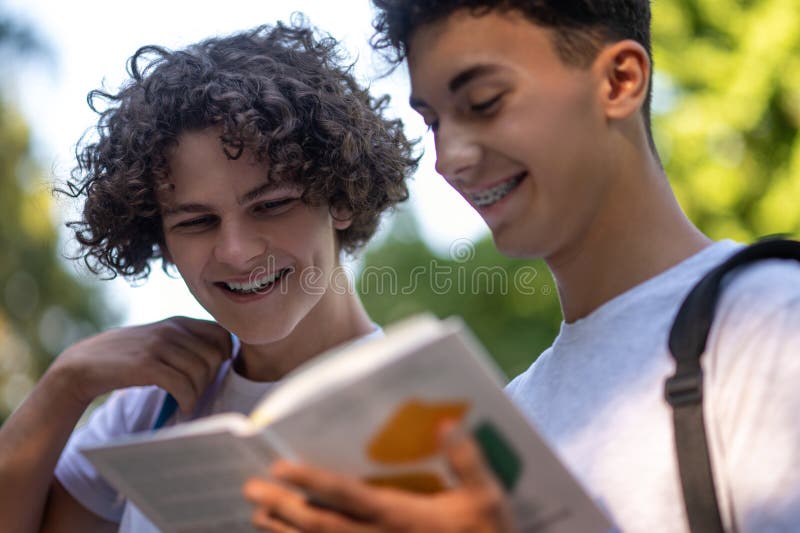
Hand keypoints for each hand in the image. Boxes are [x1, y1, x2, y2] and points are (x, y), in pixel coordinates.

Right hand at [48, 316, 230, 411]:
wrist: (83, 364)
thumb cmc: (128, 357)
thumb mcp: (159, 340)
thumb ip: (186, 341)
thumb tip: (225, 354)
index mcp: (178, 321)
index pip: (222, 333)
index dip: (225, 354)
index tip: (214, 371)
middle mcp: (171, 329)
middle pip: (214, 356)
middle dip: (212, 378)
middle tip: (198, 391)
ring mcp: (158, 346)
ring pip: (200, 372)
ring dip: (199, 392)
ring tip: (189, 401)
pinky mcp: (146, 365)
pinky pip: (182, 385)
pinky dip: (188, 400)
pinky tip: (184, 407)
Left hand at [243, 426, 515, 532]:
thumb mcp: (486, 497)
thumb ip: (466, 460)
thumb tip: (445, 423)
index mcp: (403, 517)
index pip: (349, 496)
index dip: (313, 482)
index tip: (280, 467)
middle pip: (322, 525)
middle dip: (284, 507)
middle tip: (250, 489)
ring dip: (285, 532)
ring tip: (256, 516)